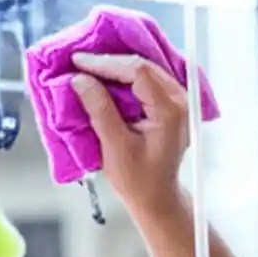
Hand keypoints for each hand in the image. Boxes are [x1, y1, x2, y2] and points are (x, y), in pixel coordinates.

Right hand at [70, 53, 189, 218]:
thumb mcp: (115, 148)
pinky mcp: (170, 103)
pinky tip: (106, 73)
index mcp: (170, 111)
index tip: (78, 61)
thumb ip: (100, 111)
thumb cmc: (139, 180)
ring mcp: (178, 100)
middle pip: (144, 65)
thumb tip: (80, 79)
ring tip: (88, 64)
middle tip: (79, 60)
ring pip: (146, 68)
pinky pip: (148, 78)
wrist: (157, 196)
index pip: (138, 71)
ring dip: (117, 64)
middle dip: (109, 60)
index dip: (106, 63)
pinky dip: (126, 74)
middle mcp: (180, 100)